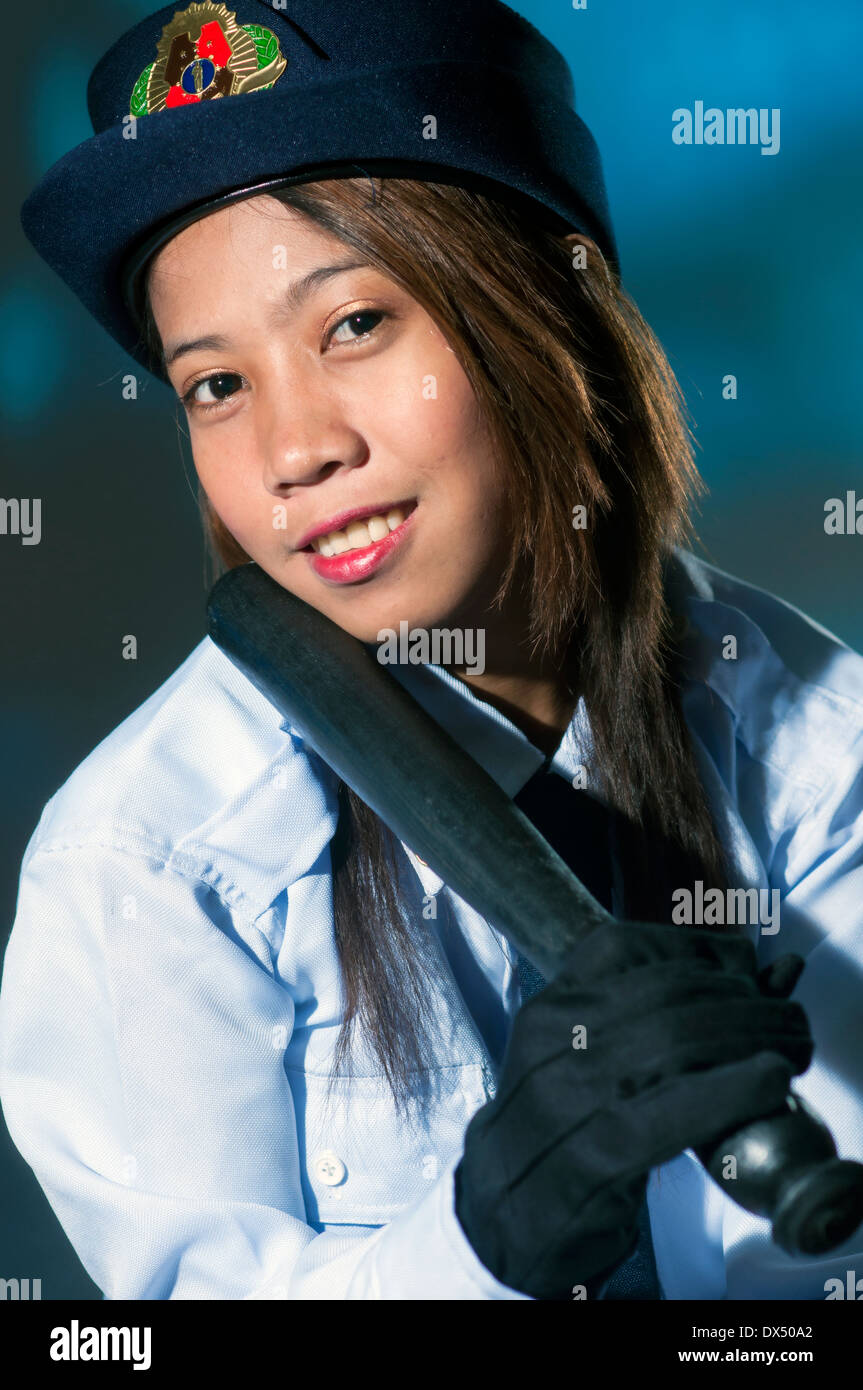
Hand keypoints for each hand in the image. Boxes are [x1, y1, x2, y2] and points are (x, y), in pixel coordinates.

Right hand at [453, 920, 812, 1299]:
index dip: (692, 949)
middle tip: (783, 1018)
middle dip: (740, 998)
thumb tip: (744, 971)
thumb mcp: (573, 1059)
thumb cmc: (557, 1136)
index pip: (623, 947)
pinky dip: (735, 1088)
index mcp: (546, 1011)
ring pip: (676, 1040)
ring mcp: (567, 1100)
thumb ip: (638, 1018)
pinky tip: (768, 1082)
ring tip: (788, 1048)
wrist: (500, 1219)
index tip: (739, 969)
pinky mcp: (594, 1159)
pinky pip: (677, 1109)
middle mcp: (550, 1044)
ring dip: (751, 1036)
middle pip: (664, 993)